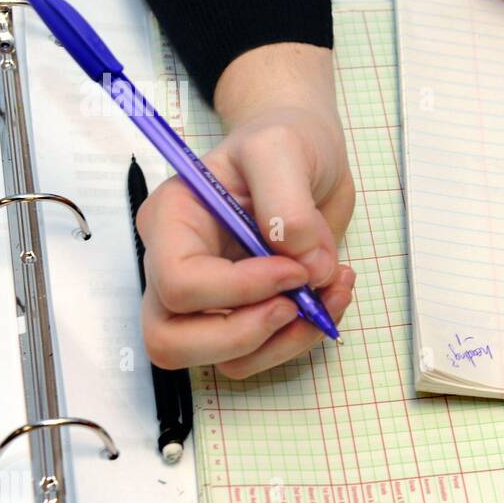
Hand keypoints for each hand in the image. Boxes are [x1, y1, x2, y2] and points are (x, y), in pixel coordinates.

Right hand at [137, 43, 356, 378]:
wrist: (308, 155)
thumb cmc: (283, 142)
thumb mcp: (283, 147)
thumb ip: (288, 203)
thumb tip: (303, 265)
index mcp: (172, 221)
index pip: (179, 283)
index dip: (240, 289)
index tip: (295, 269)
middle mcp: (177, 265)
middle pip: (172, 341)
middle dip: (246, 335)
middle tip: (298, 304)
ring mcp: (211, 298)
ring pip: (223, 360)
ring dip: (287, 340)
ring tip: (331, 292)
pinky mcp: (246, 314)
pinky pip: (264, 352)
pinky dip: (304, 337)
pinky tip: (332, 294)